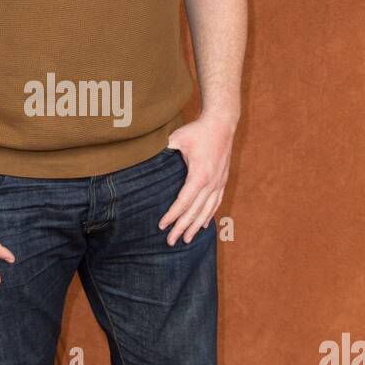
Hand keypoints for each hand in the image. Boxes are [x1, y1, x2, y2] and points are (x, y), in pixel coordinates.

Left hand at [158, 111, 238, 244]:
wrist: (222, 123)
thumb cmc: (197, 131)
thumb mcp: (177, 138)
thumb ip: (163, 150)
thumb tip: (141, 156)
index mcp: (199, 175)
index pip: (184, 201)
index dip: (173, 215)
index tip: (162, 225)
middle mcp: (211, 182)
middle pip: (195, 211)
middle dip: (182, 227)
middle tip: (171, 241)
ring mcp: (219, 183)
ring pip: (207, 210)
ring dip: (195, 226)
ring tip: (186, 239)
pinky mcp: (222, 181)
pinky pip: (216, 203)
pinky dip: (209, 216)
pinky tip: (203, 225)